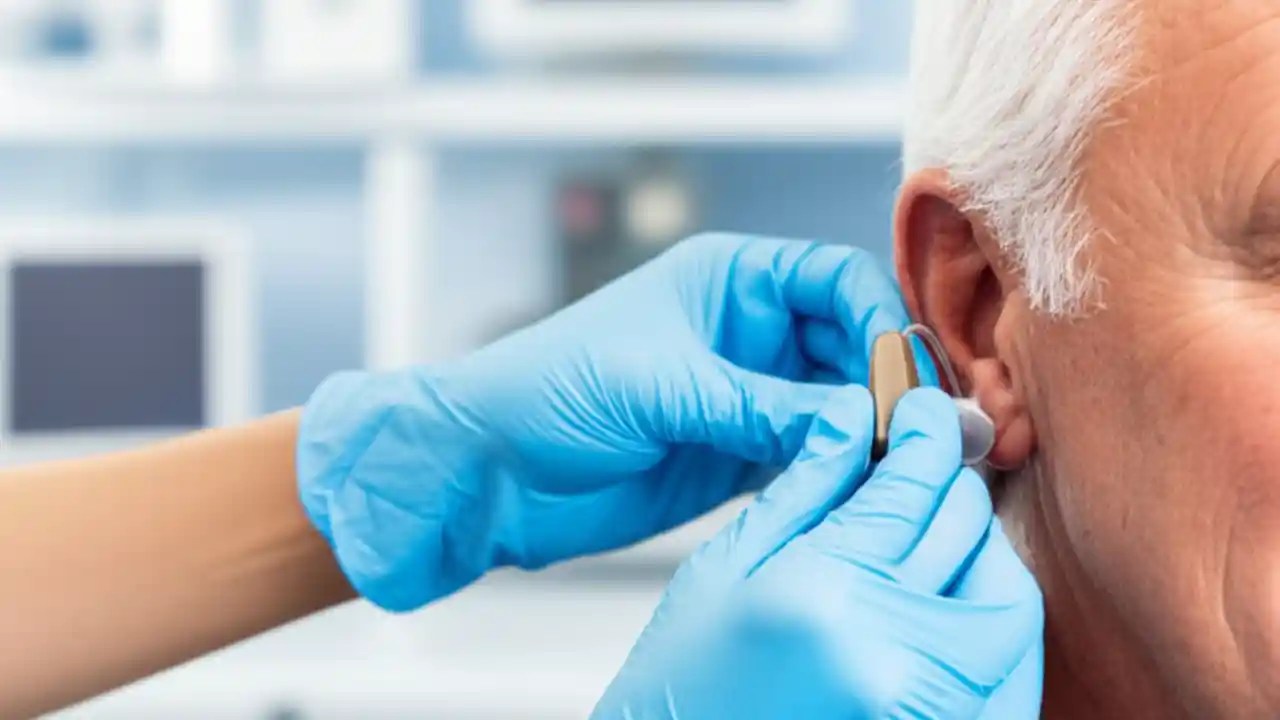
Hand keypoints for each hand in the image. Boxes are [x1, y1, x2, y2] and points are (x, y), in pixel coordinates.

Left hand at [296, 233, 908, 610]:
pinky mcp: (735, 454)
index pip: (834, 280)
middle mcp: (746, 332)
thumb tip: (868, 417)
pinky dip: (841, 469)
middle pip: (850, 343)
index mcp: (729, 280)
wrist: (484, 468)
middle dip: (892, 381)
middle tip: (933, 431)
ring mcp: (744, 394)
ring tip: (915, 466)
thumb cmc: (549, 389)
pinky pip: (810, 454)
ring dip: (876, 431)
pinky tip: (868, 488)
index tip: (905, 374)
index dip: (880, 319)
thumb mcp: (665, 385)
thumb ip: (767, 404)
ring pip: (840, 404)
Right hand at [593, 387, 1043, 718]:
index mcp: (826, 592)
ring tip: (936, 545)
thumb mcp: (725, 568)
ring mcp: (928, 708)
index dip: (925, 433)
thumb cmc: (682, 683)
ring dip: (982, 556)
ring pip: (1008, 601)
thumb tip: (854, 414)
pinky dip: (996, 633)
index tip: (923, 415)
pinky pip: (1011, 676)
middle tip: (923, 474)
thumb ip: (805, 487)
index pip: (911, 483)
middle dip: (950, 486)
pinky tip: (953, 610)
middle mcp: (891, 652)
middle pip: (968, 530)